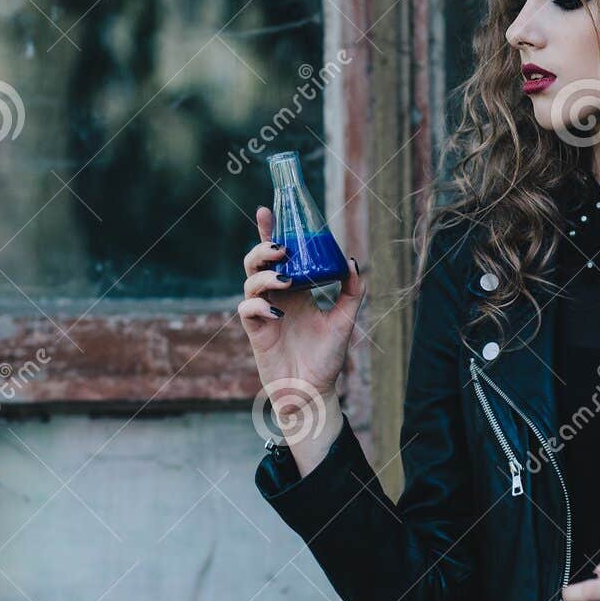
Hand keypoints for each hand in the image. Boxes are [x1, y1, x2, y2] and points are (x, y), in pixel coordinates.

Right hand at [237, 205, 364, 443]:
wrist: (314, 391)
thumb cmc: (326, 358)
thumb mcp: (345, 320)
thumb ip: (351, 291)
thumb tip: (352, 261)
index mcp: (294, 290)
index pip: (277, 255)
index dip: (268, 232)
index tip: (267, 209)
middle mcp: (276, 297)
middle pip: (255, 262)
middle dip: (263, 248)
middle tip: (281, 248)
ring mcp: (263, 314)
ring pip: (249, 282)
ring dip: (264, 274)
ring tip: (285, 277)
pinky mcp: (256, 333)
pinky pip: (247, 311)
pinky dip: (259, 306)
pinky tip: (276, 311)